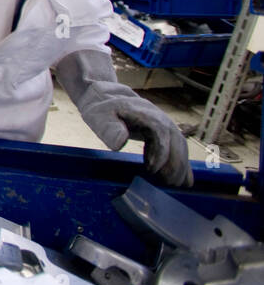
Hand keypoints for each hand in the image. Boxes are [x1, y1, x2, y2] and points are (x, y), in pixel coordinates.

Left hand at [56, 48, 192, 186]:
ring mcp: (165, 126)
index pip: (160, 133)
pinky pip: (179, 149)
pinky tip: (186, 182)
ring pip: (180, 146)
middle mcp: (160, 119)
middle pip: (176, 142)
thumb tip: (120, 143)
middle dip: (175, 164)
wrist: (107, 98)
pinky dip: (184, 165)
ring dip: (181, 167)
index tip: (151, 170)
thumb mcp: (99, 116)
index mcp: (145, 114)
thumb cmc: (102, 109)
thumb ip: (109, 128)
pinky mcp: (165, 134)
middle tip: (166, 184)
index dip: (160, 152)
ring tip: (173, 186)